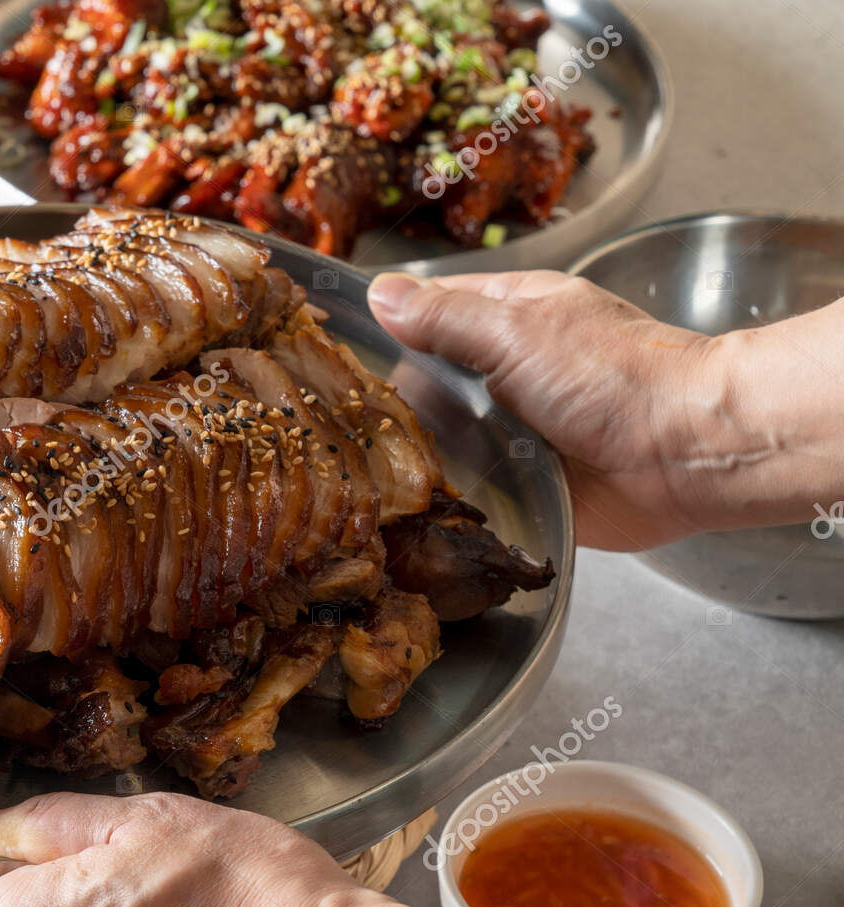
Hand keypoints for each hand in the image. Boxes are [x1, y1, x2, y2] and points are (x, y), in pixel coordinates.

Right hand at [367, 270, 719, 549]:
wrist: (686, 456)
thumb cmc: (616, 378)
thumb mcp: (517, 331)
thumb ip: (446, 317)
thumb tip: (381, 293)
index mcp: (512, 316)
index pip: (429, 311)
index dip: (383, 326)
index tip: (327, 348)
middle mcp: (510, 371)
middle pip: (428, 380)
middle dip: (389, 399)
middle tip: (333, 422)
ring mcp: (514, 430)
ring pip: (442, 437)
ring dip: (414, 452)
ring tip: (352, 467)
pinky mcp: (522, 484)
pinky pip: (468, 487)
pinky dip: (443, 494)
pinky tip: (400, 504)